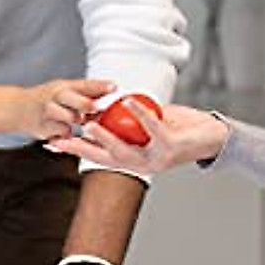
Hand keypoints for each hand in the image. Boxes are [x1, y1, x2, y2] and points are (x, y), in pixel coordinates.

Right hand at [19, 78, 115, 139]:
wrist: (18, 108)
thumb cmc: (49, 99)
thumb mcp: (65, 90)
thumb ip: (87, 92)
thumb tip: (112, 89)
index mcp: (65, 86)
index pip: (85, 84)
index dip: (100, 86)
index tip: (114, 87)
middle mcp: (56, 96)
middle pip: (75, 100)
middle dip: (86, 105)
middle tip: (94, 109)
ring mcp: (48, 111)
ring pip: (69, 118)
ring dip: (74, 121)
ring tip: (74, 120)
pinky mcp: (43, 127)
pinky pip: (61, 133)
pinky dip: (65, 134)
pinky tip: (62, 131)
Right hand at [48, 102, 228, 173]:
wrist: (212, 136)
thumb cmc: (180, 128)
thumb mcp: (148, 125)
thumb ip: (127, 122)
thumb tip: (104, 108)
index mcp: (134, 160)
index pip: (99, 157)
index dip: (76, 150)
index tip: (53, 143)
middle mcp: (142, 164)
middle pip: (105, 158)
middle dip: (82, 149)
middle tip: (61, 139)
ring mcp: (155, 159)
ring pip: (124, 149)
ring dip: (106, 136)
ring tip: (90, 122)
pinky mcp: (169, 148)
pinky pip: (151, 128)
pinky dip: (139, 113)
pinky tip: (129, 100)